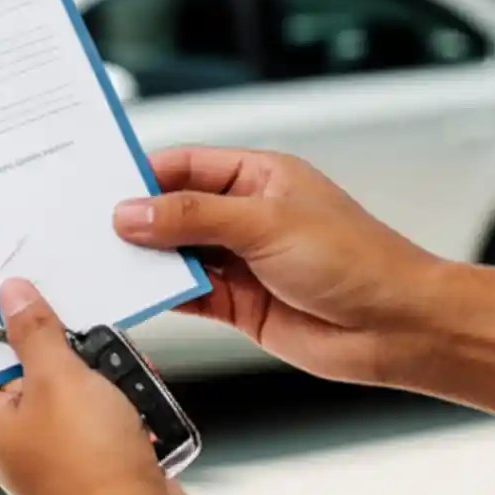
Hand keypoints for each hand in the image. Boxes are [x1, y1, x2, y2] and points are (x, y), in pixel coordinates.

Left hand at [0, 279, 197, 494]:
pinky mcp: (92, 450)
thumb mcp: (60, 380)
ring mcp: (54, 443)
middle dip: (59, 343)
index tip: (7, 291)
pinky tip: (136, 400)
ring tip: (116, 376)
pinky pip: (99, 406)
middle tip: (76, 335)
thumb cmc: (91, 476)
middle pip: (25, 363)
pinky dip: (119, 396)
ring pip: (70, 382)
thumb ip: (35, 332)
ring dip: (99, 370)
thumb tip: (14, 296)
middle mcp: (14, 432)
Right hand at [113, 147, 443, 385]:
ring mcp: (242, 260)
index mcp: (260, 176)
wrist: (399, 328)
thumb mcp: (266, 224)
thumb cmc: (359, 261)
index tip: (105, 188)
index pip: (186, 166)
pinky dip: (164, 294)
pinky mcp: (240, 303)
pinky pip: (189, 293)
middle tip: (95, 227)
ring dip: (148, 260)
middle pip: (174, 210)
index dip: (144, 175)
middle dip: (138, 220)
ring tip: (109, 262)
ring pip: (177, 254)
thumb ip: (194, 217)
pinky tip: (141, 294)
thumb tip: (135, 212)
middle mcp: (247, 215)